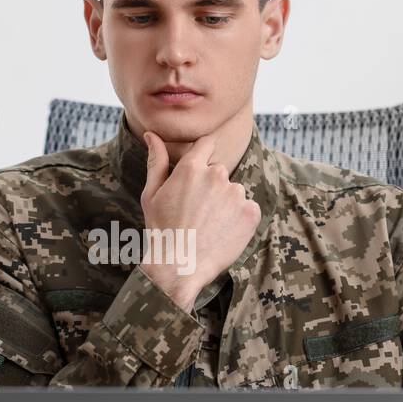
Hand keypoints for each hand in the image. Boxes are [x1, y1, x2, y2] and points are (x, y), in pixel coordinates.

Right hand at [137, 130, 260, 311]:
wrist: (179, 267)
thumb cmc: (161, 231)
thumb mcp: (152, 195)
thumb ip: (157, 161)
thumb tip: (151, 134)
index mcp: (192, 168)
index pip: (206, 144)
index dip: (203, 155)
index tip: (198, 175)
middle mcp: (217, 175)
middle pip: (218, 172)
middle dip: (210, 188)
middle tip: (196, 213)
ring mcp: (236, 194)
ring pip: (233, 192)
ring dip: (225, 204)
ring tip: (209, 226)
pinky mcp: (251, 212)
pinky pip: (248, 209)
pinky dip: (239, 219)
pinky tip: (222, 233)